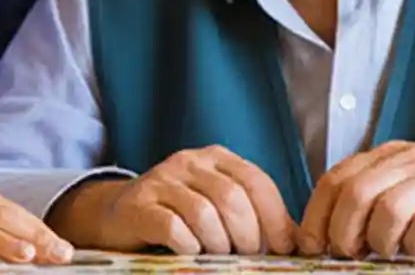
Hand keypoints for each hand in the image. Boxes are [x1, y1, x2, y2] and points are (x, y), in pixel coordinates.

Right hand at [48, 145, 296, 254]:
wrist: (118, 215)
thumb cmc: (178, 215)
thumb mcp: (217, 207)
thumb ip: (253, 216)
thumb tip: (296, 241)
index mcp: (215, 158)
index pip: (256, 181)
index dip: (275, 218)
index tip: (283, 247)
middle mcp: (189, 161)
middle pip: (232, 198)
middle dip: (248, 235)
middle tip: (246, 256)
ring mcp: (161, 180)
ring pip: (204, 214)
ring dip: (218, 245)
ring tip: (216, 255)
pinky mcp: (138, 204)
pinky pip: (173, 228)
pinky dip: (189, 247)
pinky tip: (190, 252)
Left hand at [298, 141, 414, 258]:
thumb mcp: (405, 190)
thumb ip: (370, 202)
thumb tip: (325, 235)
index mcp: (389, 156)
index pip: (336, 179)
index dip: (317, 214)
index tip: (313, 243)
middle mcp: (411, 161)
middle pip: (357, 192)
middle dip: (343, 231)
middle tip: (349, 254)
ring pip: (389, 207)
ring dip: (380, 239)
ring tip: (388, 251)